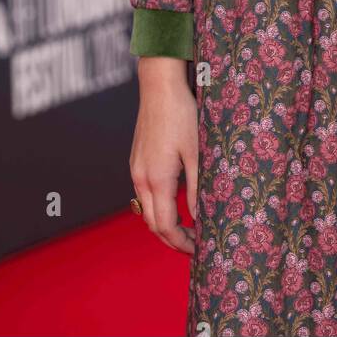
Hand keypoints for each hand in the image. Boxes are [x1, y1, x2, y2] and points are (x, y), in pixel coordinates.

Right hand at [129, 58, 197, 254]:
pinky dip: (158, 207)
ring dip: (164, 224)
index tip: (199, 250)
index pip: (165, 226)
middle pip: (152, 223)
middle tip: (195, 245)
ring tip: (188, 228)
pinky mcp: (136, 160)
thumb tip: (201, 218)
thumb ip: (197, 188)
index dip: (181, 243)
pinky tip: (175, 203)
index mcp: (156, 179)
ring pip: (146, 209)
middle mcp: (141, 178)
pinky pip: (144, 193)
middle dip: (172, 239)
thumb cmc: (182, 115)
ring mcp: (136, 169)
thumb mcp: (197, 152)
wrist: (159, 86)